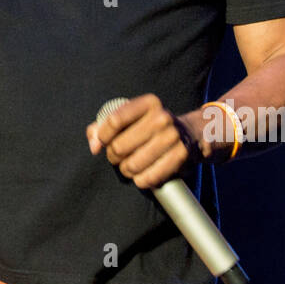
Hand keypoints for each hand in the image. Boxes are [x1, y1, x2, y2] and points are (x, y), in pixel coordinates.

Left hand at [86, 94, 201, 188]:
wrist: (190, 134)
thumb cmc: (151, 127)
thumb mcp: (130, 118)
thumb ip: (104, 126)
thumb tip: (94, 146)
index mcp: (148, 103)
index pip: (114, 121)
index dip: (103, 136)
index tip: (103, 142)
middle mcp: (162, 117)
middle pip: (120, 145)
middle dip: (113, 155)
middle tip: (117, 156)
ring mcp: (172, 137)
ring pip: (132, 164)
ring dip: (126, 169)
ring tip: (129, 167)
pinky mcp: (180, 156)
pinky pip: (149, 177)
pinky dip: (141, 181)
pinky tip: (141, 176)